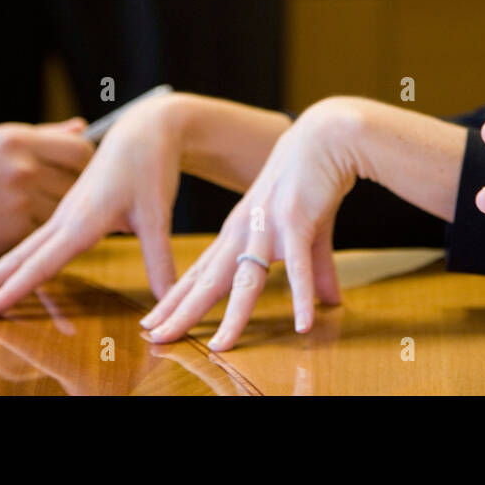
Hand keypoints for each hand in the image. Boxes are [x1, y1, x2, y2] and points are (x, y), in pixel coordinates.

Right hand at [0, 94, 188, 316]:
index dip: (12, 292)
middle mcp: (64, 217)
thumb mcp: (157, 212)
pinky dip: (11, 258)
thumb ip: (158, 259)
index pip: (39, 264)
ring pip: (19, 247)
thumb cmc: (150, 165)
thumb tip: (165, 302)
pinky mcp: (67, 209)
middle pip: (15, 256)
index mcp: (82, 219)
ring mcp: (62, 212)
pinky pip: (31, 238)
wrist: (145, 128)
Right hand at [0, 118, 93, 257]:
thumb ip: (45, 134)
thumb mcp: (0, 137)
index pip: (79, 150)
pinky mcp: (13, 233)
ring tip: (53, 206)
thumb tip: (82, 126)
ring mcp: (19, 204)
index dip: (86, 159)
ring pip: (66, 209)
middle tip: (74, 189)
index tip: (80, 165)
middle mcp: (23, 172)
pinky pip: (46, 230)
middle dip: (79, 186)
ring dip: (65, 210)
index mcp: (20, 142)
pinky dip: (45, 229)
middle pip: (77, 182)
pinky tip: (34, 222)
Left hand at [139, 100, 354, 351]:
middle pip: (207, 281)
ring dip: (232, 317)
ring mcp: (267, 227)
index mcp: (237, 231)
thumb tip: (330, 302)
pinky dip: (301, 296)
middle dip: (181, 311)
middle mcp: (244, 232)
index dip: (176, 298)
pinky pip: (299, 266)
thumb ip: (315, 268)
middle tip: (154, 337)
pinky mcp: (296, 221)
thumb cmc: (311, 180)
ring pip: (245, 281)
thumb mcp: (307, 230)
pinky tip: (303, 323)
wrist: (324, 137)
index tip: (154, 321)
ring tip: (219, 347)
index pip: (199, 272)